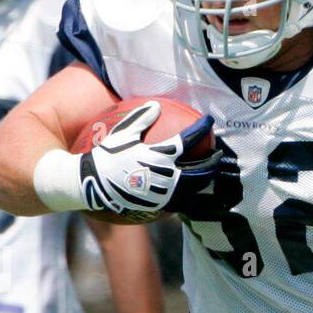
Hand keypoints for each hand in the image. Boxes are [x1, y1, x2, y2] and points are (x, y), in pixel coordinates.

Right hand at [80, 101, 218, 221]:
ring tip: (210, 175)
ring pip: (195, 189)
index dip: (201, 129)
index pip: (187, 140)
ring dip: (206, 181)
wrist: (95, 186)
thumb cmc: (107, 156)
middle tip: (217, 154)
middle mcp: (167, 176)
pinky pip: (182, 201)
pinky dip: (192, 196)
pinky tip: (194, 193)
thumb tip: (157, 106)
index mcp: (160, 155)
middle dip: (212, 161)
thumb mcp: (122, 134)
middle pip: (200, 170)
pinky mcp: (161, 206)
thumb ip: (141, 119)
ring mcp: (166, 194)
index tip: (209, 121)